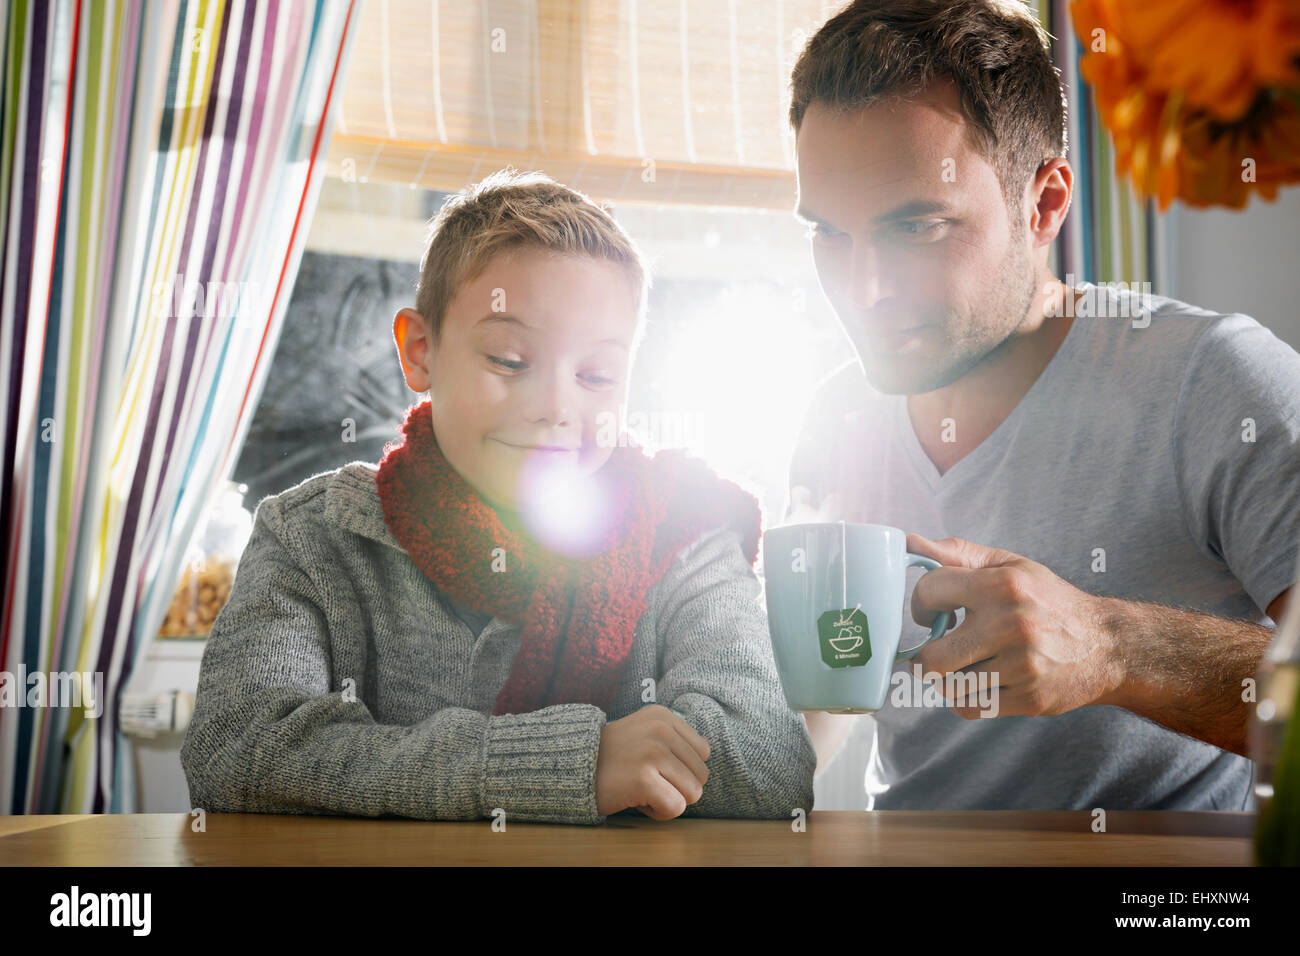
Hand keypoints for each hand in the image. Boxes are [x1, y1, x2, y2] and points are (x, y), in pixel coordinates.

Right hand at [595, 704, 710, 819]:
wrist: (570, 767)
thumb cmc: (611, 758)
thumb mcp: (644, 732)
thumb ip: (674, 740)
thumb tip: (705, 753)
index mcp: (664, 716)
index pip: (703, 752)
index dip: (682, 768)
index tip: (653, 766)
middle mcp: (661, 729)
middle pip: (701, 775)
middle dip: (677, 786)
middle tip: (646, 780)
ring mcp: (653, 752)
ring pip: (693, 793)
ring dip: (669, 799)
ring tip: (642, 789)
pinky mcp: (644, 778)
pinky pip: (676, 808)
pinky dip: (659, 813)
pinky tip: (637, 800)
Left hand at [905, 534, 1123, 718]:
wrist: (1108, 644)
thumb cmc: (1048, 600)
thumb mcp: (1010, 566)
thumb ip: (958, 553)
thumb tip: (909, 543)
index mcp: (1002, 585)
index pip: (929, 591)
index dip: (921, 604)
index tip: (932, 613)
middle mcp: (1011, 624)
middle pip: (932, 658)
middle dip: (927, 656)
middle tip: (941, 649)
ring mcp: (1022, 666)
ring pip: (949, 687)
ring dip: (949, 680)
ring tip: (965, 665)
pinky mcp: (1030, 699)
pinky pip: (970, 708)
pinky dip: (966, 700)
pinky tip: (980, 683)